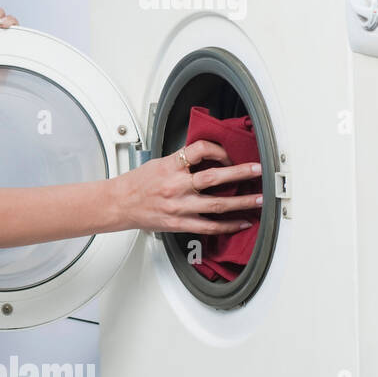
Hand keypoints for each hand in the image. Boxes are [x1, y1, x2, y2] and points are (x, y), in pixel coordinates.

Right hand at [111, 140, 263, 233]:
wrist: (118, 204)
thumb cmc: (136, 184)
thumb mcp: (159, 164)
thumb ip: (182, 161)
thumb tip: (208, 157)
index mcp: (170, 167)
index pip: (200, 150)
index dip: (219, 149)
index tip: (229, 154)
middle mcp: (176, 186)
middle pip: (214, 178)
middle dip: (241, 173)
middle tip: (259, 171)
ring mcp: (179, 206)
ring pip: (217, 204)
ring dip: (242, 202)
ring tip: (259, 200)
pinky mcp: (179, 223)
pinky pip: (209, 226)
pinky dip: (228, 226)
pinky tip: (241, 223)